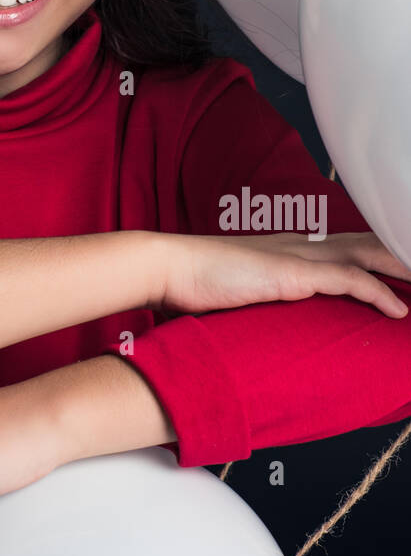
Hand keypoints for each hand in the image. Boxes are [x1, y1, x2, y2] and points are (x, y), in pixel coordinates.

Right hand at [155, 229, 410, 317]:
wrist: (168, 267)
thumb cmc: (193, 281)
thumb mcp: (237, 288)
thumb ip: (258, 295)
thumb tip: (261, 314)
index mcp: (287, 247)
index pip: (344, 243)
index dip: (376, 251)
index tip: (400, 265)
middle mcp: (298, 245)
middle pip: (366, 240)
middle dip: (399, 252)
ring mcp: (297, 256)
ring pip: (367, 253)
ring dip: (401, 267)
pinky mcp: (292, 273)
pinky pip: (349, 279)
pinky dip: (379, 293)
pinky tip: (398, 311)